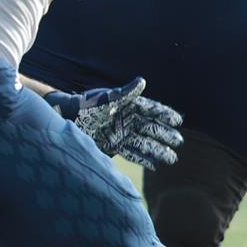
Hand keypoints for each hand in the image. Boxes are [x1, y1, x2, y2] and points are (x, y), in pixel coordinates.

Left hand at [45, 78, 183, 168]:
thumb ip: (124, 92)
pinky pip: (132, 153)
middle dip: (166, 134)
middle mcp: (126, 120)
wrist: (68, 118)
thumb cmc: (86, 105)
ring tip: (173, 158)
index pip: (150, 109)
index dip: (164, 114)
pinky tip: (155, 165)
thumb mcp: (105, 97)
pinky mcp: (114, 145)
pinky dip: (143, 159)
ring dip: (159, 150)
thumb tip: (142, 81)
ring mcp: (121, 133)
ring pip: (145, 143)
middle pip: (151, 128)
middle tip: (179, 141)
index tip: (178, 120)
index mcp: (126, 105)